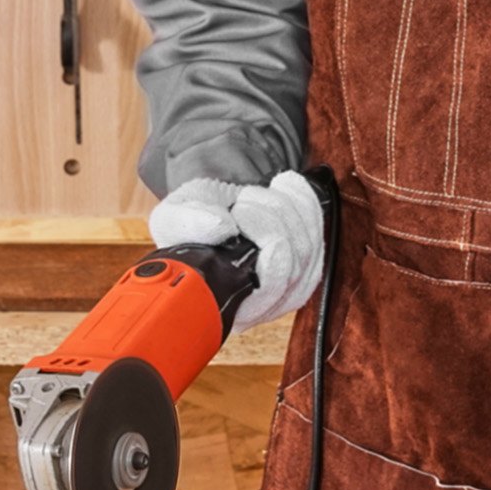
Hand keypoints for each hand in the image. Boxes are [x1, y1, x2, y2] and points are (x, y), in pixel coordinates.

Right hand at [147, 170, 325, 328]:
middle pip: (292, 270)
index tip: (273, 244)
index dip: (274, 276)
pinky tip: (285, 185)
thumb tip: (220, 228)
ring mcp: (290, 281)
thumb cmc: (192, 220)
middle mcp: (262, 300)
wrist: (214, 204)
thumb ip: (185, 223)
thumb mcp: (171, 219)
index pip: (263, 304)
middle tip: (241, 204)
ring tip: (251, 195)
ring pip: (308, 246)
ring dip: (282, 208)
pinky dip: (304, 200)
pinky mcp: (309, 255)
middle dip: (271, 225)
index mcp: (226, 304)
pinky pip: (318, 227)